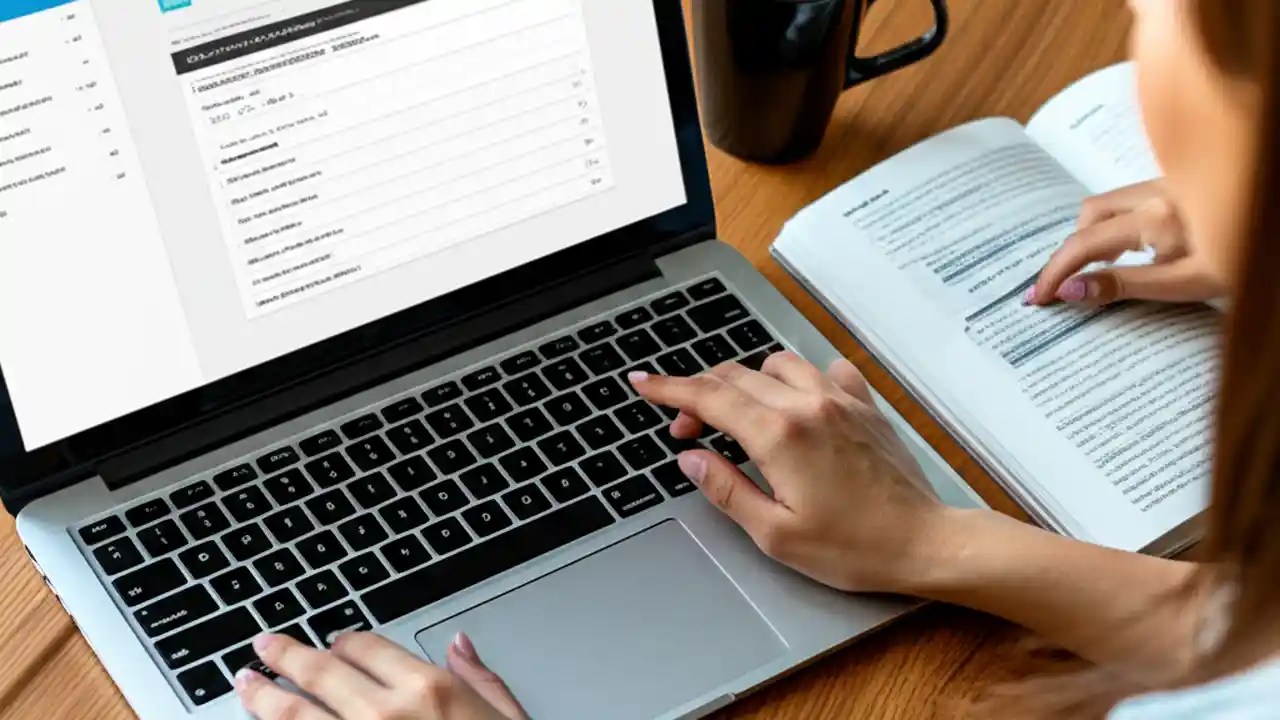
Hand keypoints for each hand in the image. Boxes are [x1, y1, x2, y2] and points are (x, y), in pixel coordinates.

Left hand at [236, 631, 526, 719]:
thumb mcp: (507, 719)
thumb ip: (480, 679)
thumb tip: (459, 644)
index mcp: (430, 690)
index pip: (368, 646)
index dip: (344, 640)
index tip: (333, 642)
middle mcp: (386, 715)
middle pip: (321, 671)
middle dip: (286, 656)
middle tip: (264, 647)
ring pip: (294, 714)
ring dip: (263, 696)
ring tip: (245, 684)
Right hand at [630, 354, 947, 593]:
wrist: (924, 542)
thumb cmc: (854, 547)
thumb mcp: (774, 533)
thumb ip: (726, 489)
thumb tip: (691, 459)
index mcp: (779, 435)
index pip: (708, 397)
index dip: (668, 389)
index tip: (641, 383)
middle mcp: (807, 405)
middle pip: (736, 376)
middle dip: (699, 393)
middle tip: (683, 427)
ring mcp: (839, 400)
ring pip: (777, 364)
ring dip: (746, 380)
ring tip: (736, 413)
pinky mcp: (864, 407)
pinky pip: (824, 370)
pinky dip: (799, 377)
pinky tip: (796, 401)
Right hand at [1026, 180, 1223, 305]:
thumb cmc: (1252, 255)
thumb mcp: (1190, 282)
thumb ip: (1127, 284)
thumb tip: (1073, 290)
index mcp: (1154, 217)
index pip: (1083, 245)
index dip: (1054, 272)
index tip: (1037, 297)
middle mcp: (1157, 192)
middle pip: (1091, 214)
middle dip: (1075, 247)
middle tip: (1076, 284)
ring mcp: (1172, 184)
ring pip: (1114, 203)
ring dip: (1101, 233)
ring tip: (1109, 269)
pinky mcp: (1186, 184)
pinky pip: (1137, 200)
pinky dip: (1125, 223)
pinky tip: (1144, 246)